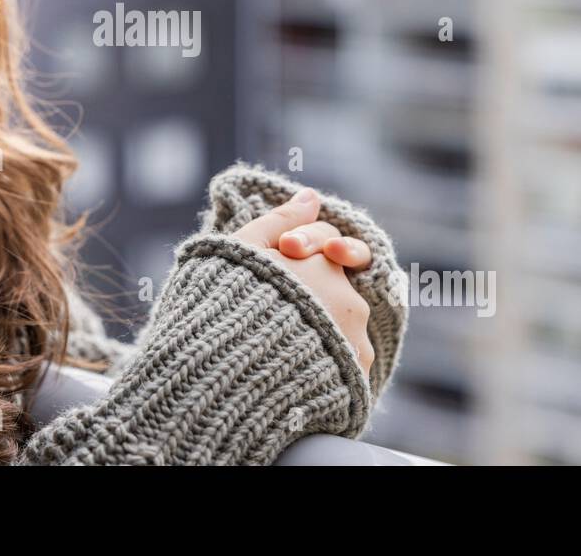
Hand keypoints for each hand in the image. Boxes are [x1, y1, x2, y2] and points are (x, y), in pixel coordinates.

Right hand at [228, 187, 374, 375]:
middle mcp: (350, 303)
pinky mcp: (354, 385)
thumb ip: (280, 220)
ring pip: (340, 330)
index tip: (265, 276)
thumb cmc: (225, 307)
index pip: (324, 248)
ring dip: (318, 336)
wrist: (224, 379)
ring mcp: (356, 347)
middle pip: (332, 292)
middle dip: (307, 298)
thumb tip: (310, 196)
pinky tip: (290, 375)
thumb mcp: (243, 249)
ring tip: (273, 351)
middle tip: (265, 315)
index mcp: (325, 266)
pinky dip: (322, 368)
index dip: (294, 257)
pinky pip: (342, 368)